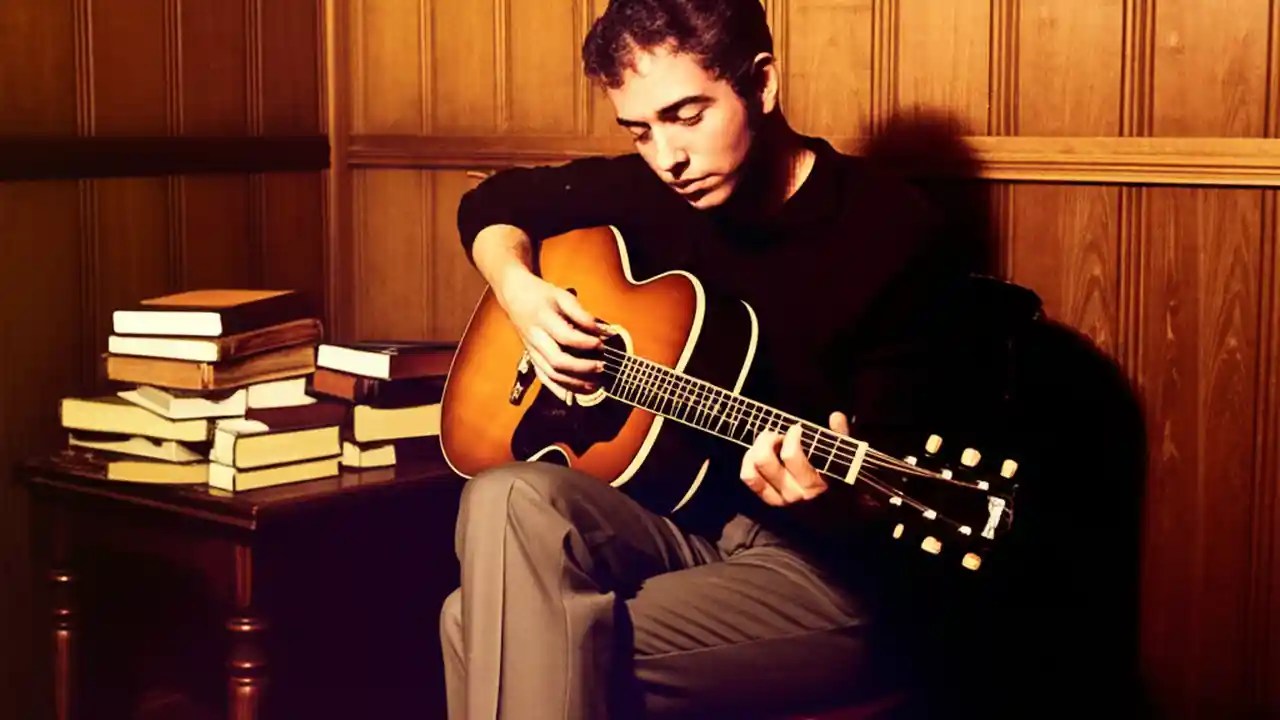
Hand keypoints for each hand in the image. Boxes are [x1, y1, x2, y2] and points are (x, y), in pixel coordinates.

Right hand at [494, 267, 604, 394]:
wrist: (514, 295)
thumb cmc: (542, 295)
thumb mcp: (562, 296)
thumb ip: (582, 314)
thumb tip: (604, 331)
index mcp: (542, 319)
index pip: (565, 336)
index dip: (585, 343)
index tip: (602, 344)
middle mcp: (535, 338)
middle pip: (557, 361)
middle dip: (582, 368)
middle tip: (602, 367)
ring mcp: (532, 351)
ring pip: (551, 374)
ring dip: (573, 383)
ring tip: (594, 385)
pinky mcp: (531, 358)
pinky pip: (543, 379)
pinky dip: (558, 390)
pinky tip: (573, 397)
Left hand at [740, 411, 851, 506]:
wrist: (837, 513)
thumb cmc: (840, 479)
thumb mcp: (845, 457)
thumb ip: (841, 436)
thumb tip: (836, 417)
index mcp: (814, 483)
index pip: (790, 455)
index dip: (791, 436)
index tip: (797, 429)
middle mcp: (793, 493)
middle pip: (764, 459)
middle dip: (768, 439)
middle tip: (778, 434)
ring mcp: (779, 499)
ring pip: (752, 469)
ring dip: (756, 450)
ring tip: (768, 443)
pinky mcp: (769, 500)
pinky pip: (750, 479)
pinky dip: (748, 463)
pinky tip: (758, 454)